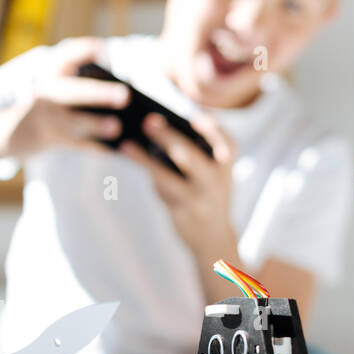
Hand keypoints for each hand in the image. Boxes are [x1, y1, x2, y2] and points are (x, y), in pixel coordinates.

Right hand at [6, 38, 128, 158]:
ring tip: (116, 127)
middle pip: (74, 92)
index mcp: (53, 69)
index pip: (71, 53)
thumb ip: (88, 70)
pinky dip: (97, 148)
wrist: (21, 129)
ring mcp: (49, 118)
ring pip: (73, 123)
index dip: (88, 50)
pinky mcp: (54, 139)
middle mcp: (49, 92)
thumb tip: (129, 81)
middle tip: (125, 96)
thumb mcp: (62, 76)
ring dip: (94, 125)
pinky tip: (116, 148)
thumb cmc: (56, 97)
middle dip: (99, 94)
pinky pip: (78, 145)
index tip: (105, 51)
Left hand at [123, 111, 238, 258]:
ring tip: (126, 146)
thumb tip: (157, 132)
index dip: (212, 128)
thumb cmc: (207, 193)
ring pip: (167, 178)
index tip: (195, 116)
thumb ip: (194, 153)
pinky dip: (149, 176)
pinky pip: (161, 192)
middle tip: (148, 121)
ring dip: (145, 160)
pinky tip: (136, 160)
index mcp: (227, 166)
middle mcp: (217, 182)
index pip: (227, 143)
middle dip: (169, 137)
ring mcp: (199, 200)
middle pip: (191, 156)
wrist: (213, 236)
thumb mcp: (211, 174)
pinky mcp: (182, 213)